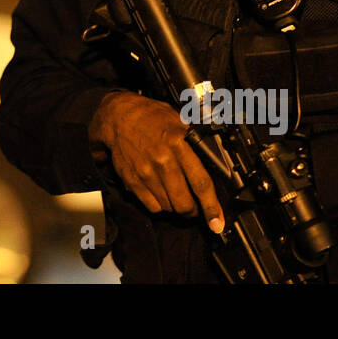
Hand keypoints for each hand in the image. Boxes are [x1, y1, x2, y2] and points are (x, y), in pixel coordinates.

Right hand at [89, 91, 224, 232]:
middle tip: (197, 207)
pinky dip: (160, 206)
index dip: (211, 207)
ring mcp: (146, 173)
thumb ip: (197, 144)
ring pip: (169, 207)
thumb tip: (218, 165)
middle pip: (184, 202)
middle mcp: (162, 160)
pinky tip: (162, 194)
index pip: (200, 183)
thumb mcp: (180, 122)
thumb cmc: (152, 117)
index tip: (217, 222)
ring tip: (178, 197)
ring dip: (177, 207)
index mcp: (178, 143)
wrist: (120, 116)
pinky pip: (152, 206)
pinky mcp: (132, 181)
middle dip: (194, 211)